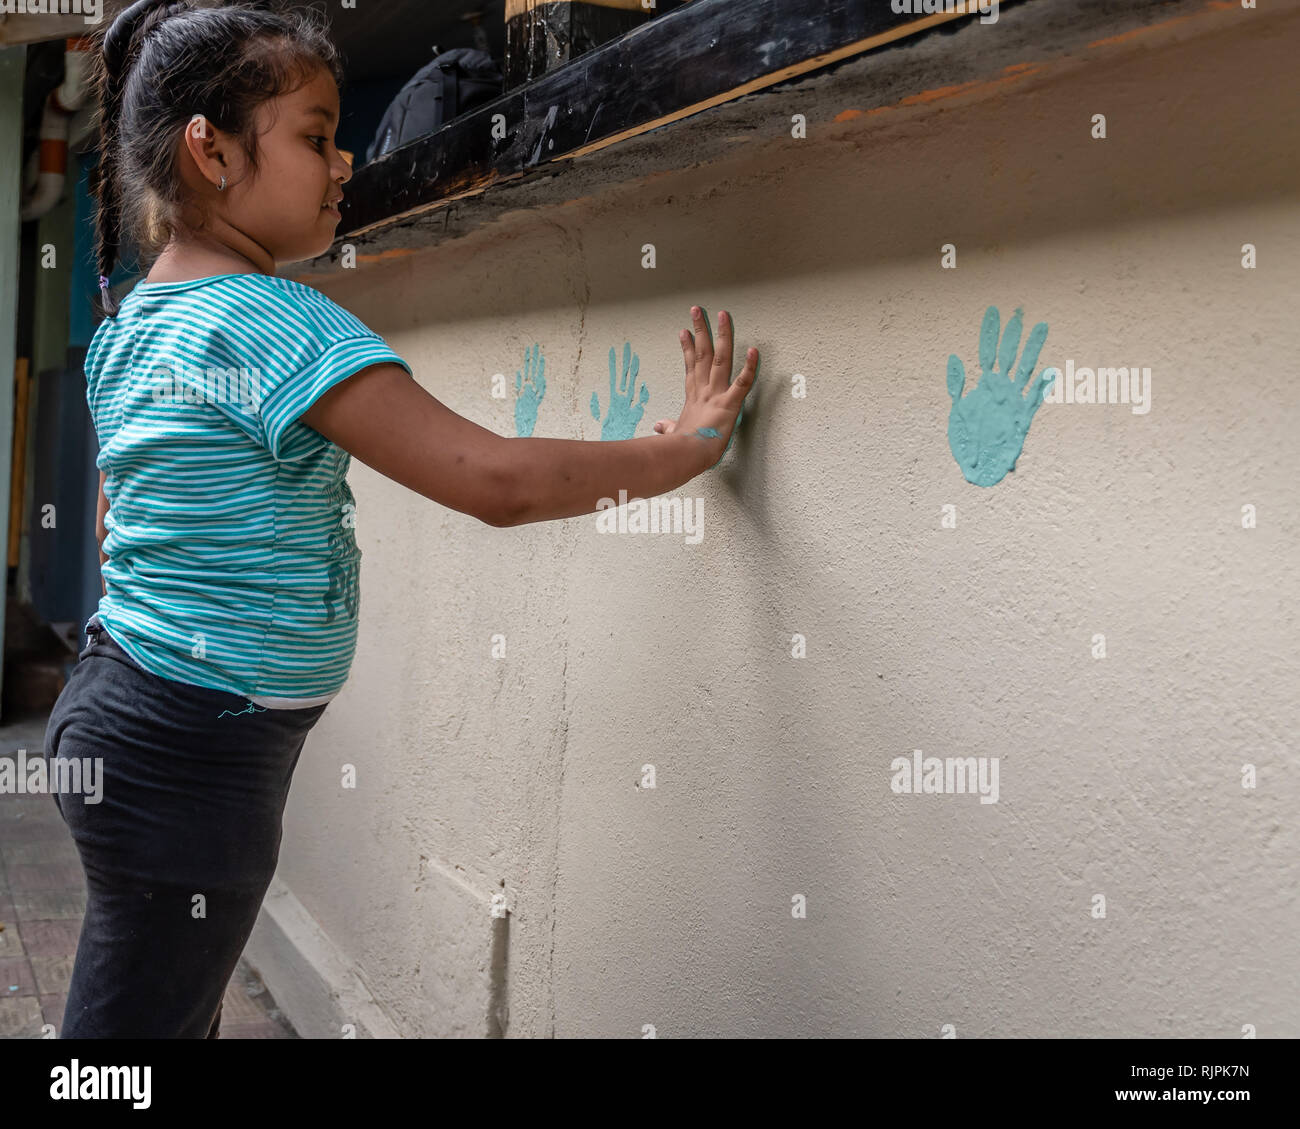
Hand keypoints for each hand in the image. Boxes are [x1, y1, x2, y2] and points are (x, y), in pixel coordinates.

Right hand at [652, 306, 756, 466]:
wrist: (687, 459)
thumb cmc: (680, 450)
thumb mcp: (673, 434)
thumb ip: (668, 427)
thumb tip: (659, 426)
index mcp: (694, 397)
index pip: (691, 366)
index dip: (688, 348)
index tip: (684, 331)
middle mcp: (705, 391)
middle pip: (702, 353)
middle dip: (701, 330)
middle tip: (698, 309)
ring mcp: (717, 395)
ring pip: (720, 359)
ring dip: (723, 335)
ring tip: (723, 315)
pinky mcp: (730, 404)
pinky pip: (743, 382)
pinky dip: (750, 367)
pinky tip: (755, 350)